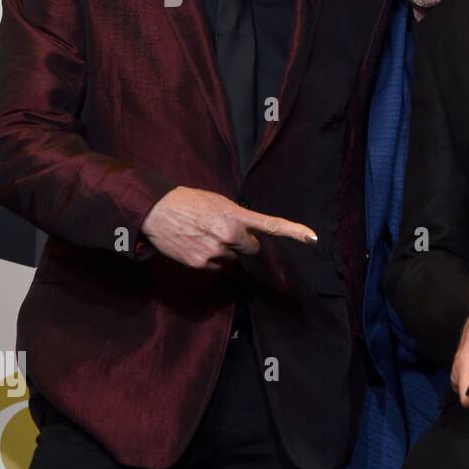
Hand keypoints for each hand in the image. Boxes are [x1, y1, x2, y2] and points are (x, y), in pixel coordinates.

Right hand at [140, 186, 316, 268]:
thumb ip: (237, 218)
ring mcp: (216, 252)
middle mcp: (229, 236)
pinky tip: (196, 244)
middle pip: (251, 248)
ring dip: (224, 251)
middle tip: (223, 231)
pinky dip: (210, 258)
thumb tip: (247, 233)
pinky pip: (216, 266)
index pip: (270, 225)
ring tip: (204, 235)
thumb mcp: (218, 202)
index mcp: (236, 216)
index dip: (293, 232)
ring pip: (232, 259)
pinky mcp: (202, 264)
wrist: (156, 210)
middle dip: (243, 243)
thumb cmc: (189, 202)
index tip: (312, 238)